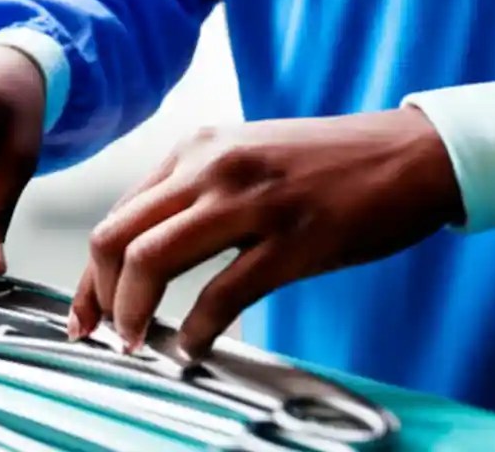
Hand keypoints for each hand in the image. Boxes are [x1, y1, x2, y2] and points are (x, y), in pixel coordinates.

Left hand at [69, 108, 462, 356]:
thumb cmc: (322, 164)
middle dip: (99, 293)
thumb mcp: (240, 157)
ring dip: (132, 311)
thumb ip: (189, 194)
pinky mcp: (292, 240)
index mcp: (193, 150)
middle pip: (116, 236)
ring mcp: (249, 203)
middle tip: (105, 330)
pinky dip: (196, 330)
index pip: (116, 215)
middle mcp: (210, 168)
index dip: (91, 271)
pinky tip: (194, 345)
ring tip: (137, 341)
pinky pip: (221, 295)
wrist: (408, 154)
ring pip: (152, 260)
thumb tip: (137, 254)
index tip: (86, 309)